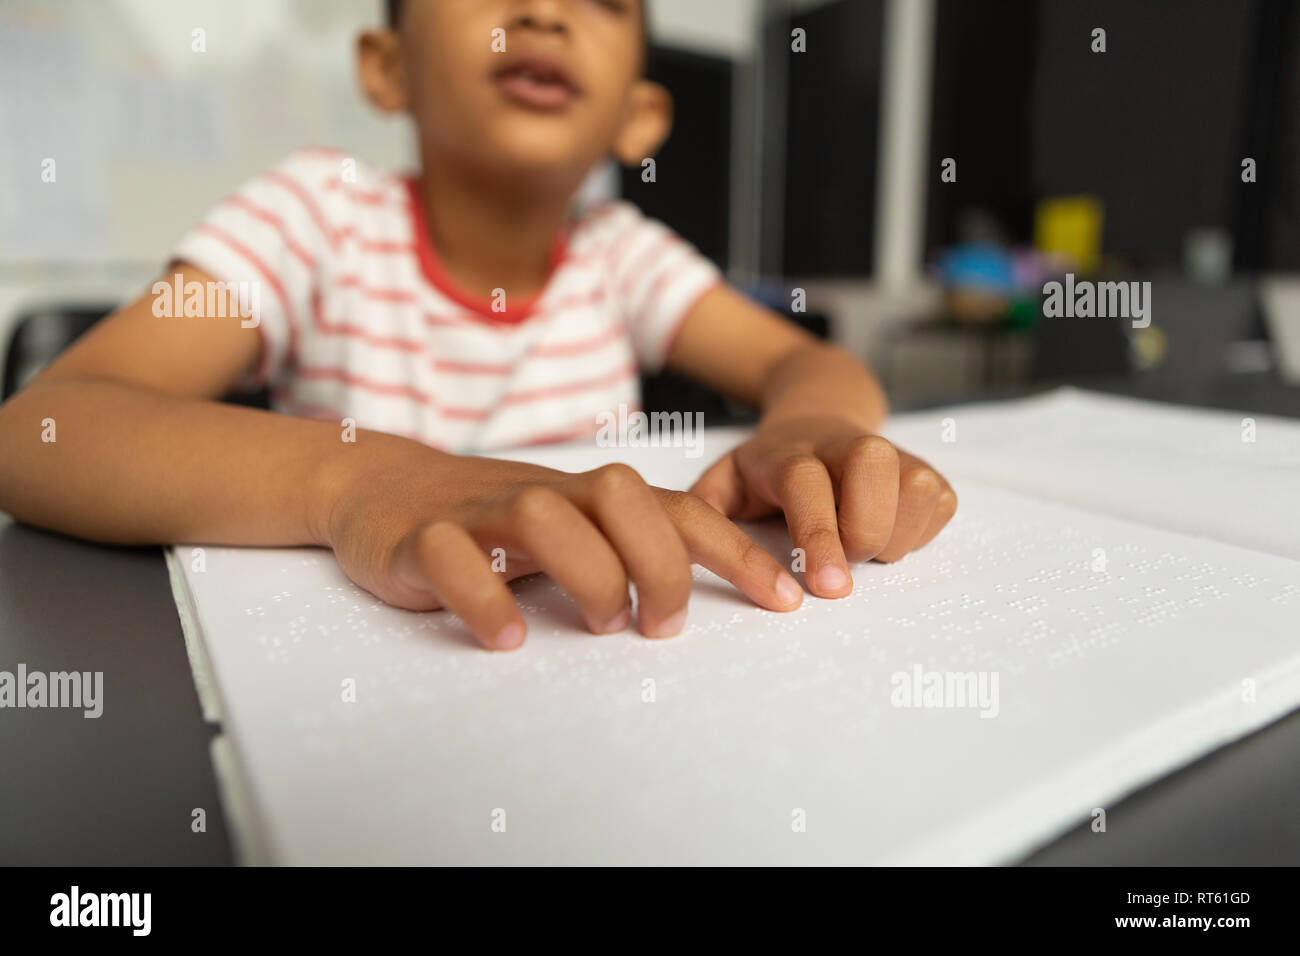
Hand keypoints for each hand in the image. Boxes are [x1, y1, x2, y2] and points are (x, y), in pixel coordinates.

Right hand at [321, 440, 804, 649]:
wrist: (377, 485)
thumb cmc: (489, 522)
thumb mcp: (568, 532)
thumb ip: (624, 554)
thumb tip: (697, 602)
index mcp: (587, 499)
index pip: (676, 508)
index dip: (736, 550)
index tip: (787, 600)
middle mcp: (544, 494)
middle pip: (621, 496)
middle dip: (661, 561)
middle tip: (661, 626)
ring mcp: (479, 511)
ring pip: (543, 514)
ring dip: (588, 572)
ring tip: (602, 626)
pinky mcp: (419, 538)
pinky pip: (452, 556)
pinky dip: (484, 595)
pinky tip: (506, 638)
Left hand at [690, 416, 957, 597]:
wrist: (818, 418)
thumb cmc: (768, 468)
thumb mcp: (727, 481)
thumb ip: (705, 510)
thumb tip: (682, 546)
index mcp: (791, 453)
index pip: (807, 485)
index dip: (818, 537)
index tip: (827, 589)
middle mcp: (846, 444)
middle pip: (875, 471)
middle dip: (865, 532)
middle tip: (844, 559)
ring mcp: (894, 452)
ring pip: (917, 490)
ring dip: (894, 536)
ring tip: (862, 545)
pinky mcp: (929, 469)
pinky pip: (941, 505)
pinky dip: (918, 533)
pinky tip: (887, 532)